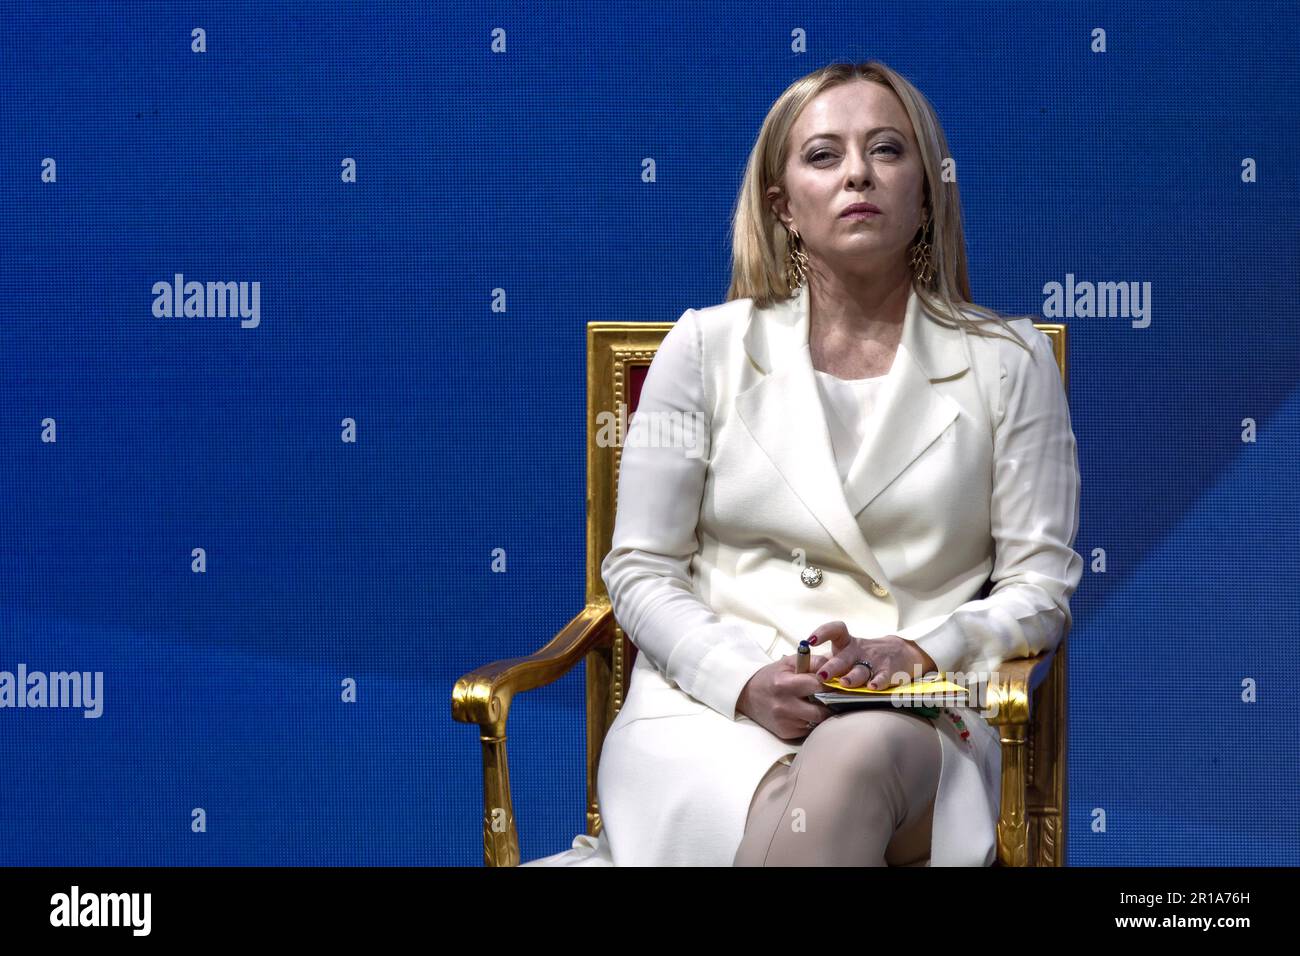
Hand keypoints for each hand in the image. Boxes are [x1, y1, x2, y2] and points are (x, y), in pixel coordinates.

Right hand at [736, 654, 834, 739]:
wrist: (747, 695)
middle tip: (832, 696)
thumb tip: (836, 663)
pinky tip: (805, 712)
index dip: (829, 684)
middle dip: (830, 703)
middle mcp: (784, 705)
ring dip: (821, 713)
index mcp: (785, 684)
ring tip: (819, 704)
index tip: (833, 683)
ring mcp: (785, 721)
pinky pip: (808, 729)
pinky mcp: (785, 733)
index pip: (818, 685)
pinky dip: (810, 721)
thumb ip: (813, 661)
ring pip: (817, 721)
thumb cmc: (771, 676)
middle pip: (822, 710)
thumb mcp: (789, 662)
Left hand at [807, 620, 938, 689]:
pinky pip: (882, 677)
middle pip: (842, 658)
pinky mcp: (888, 671)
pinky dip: (878, 682)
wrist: (900, 652)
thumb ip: (827, 662)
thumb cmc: (864, 656)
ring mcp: (873, 661)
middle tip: (821, 675)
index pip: (834, 631)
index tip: (810, 640)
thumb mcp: (846, 654)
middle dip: (831, 667)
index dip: (822, 633)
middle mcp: (858, 651)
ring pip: (860, 670)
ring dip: (852, 678)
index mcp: (846, 644)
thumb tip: (799, 676)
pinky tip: (872, 687)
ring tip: (844, 683)